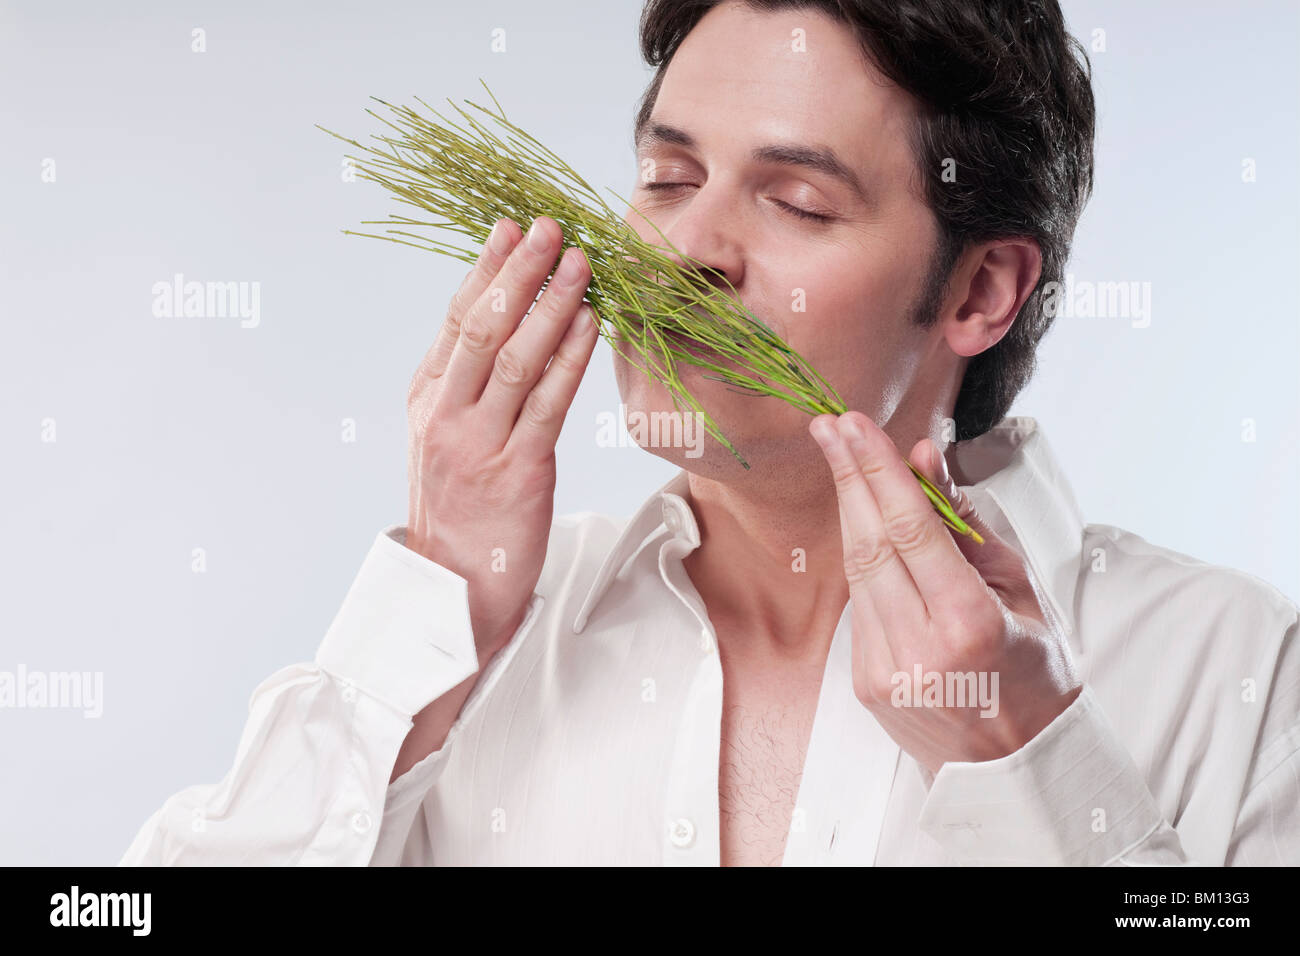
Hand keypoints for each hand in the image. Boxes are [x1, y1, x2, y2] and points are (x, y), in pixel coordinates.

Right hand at [405, 215, 598, 658]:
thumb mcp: (446, 439)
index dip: (486, 269)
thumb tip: (499, 323)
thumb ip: (465, 386)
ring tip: (582, 263)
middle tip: (551, 227)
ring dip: (551, 304)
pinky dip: (570, 358)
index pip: (457, 319)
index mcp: (427, 399)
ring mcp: (478, 443)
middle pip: (483, 326)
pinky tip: (590, 325)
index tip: (511, 227)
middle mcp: (446, 415)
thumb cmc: (460, 510)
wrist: (452, 590)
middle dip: (519, 271)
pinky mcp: (517, 472)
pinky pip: (548, 404)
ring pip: (516, 358)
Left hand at [810, 411, 1081, 775]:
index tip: (855, 425)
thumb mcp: (1020, 589)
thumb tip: (924, 458)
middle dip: (848, 476)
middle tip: (829, 425)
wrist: (1016, 763)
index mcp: (970, 624)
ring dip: (848, 510)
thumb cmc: (1034, 670)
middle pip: (870, 544)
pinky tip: (865, 523)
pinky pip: (861, 605)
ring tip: (841, 457)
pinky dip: (865, 560)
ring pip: (858, 571)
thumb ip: (965, 523)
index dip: (878, 471)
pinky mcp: (866, 684)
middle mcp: (919, 651)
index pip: (911, 530)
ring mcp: (886, 672)